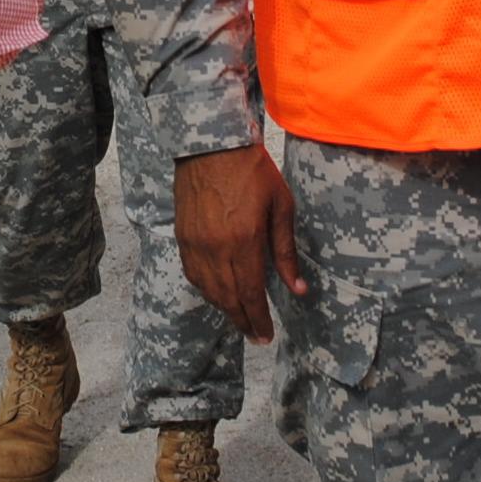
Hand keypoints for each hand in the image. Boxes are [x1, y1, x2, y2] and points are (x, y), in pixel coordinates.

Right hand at [173, 144, 305, 344]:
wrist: (211, 144)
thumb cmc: (253, 171)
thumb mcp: (281, 206)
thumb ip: (285, 251)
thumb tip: (297, 288)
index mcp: (244, 240)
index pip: (251, 293)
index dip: (259, 319)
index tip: (266, 336)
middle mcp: (216, 248)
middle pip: (229, 298)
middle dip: (243, 321)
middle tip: (256, 337)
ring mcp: (196, 243)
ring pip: (209, 290)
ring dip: (225, 309)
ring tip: (240, 319)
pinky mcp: (183, 236)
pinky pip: (193, 274)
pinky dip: (207, 291)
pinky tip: (218, 295)